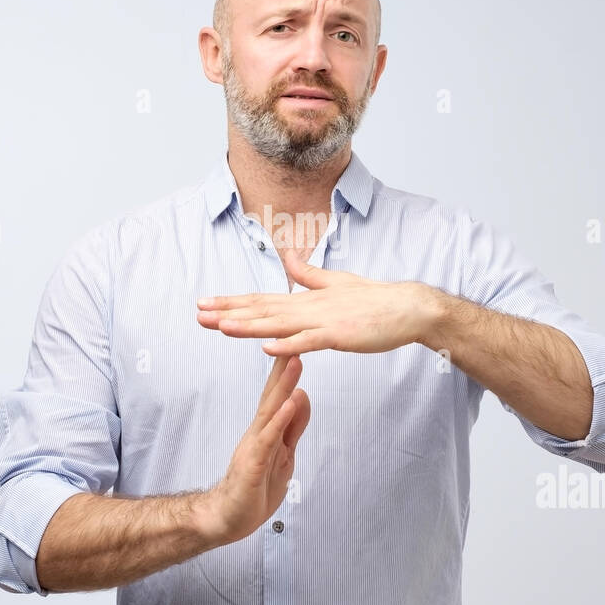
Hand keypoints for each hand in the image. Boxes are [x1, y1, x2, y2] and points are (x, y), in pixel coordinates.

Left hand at [196, 245, 441, 356]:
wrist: (406, 307)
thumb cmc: (374, 299)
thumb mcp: (335, 283)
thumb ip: (308, 274)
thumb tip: (287, 257)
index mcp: (305, 298)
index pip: (261, 299)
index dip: (232, 302)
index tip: (206, 303)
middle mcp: (308, 306)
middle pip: (262, 310)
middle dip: (228, 313)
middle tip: (198, 315)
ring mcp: (322, 320)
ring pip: (279, 324)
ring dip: (248, 325)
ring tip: (221, 327)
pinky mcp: (339, 335)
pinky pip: (309, 341)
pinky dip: (288, 345)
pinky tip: (267, 348)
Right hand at [201, 353, 310, 544]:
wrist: (225, 519)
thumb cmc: (252, 489)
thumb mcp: (282, 455)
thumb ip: (291, 427)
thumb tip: (301, 397)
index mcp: (266, 430)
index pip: (278, 394)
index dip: (288, 369)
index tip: (298, 343)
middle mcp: (258, 432)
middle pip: (273, 394)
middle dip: (286, 367)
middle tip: (296, 339)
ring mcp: (255, 447)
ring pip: (271, 411)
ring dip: (284, 385)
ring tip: (295, 361)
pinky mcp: (253, 464)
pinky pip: (269, 438)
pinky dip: (280, 419)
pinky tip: (290, 403)